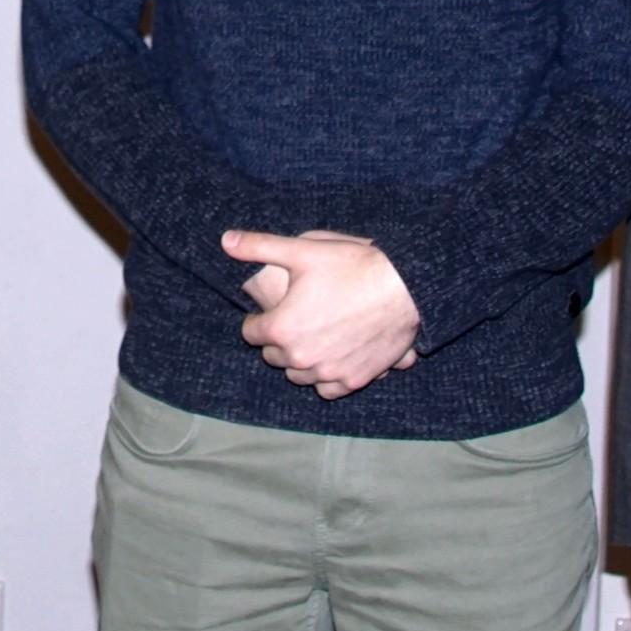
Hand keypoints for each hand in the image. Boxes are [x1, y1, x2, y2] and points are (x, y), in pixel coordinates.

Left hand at [223, 229, 419, 398]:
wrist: (404, 288)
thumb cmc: (353, 266)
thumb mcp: (302, 250)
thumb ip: (259, 246)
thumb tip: (226, 240)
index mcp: (281, 328)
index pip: (251, 332)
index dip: (258, 318)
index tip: (270, 309)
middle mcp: (300, 357)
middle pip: (273, 356)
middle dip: (277, 339)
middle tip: (293, 319)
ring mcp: (328, 373)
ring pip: (298, 375)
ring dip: (299, 360)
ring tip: (311, 338)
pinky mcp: (354, 380)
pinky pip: (327, 390)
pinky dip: (325, 378)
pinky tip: (331, 358)